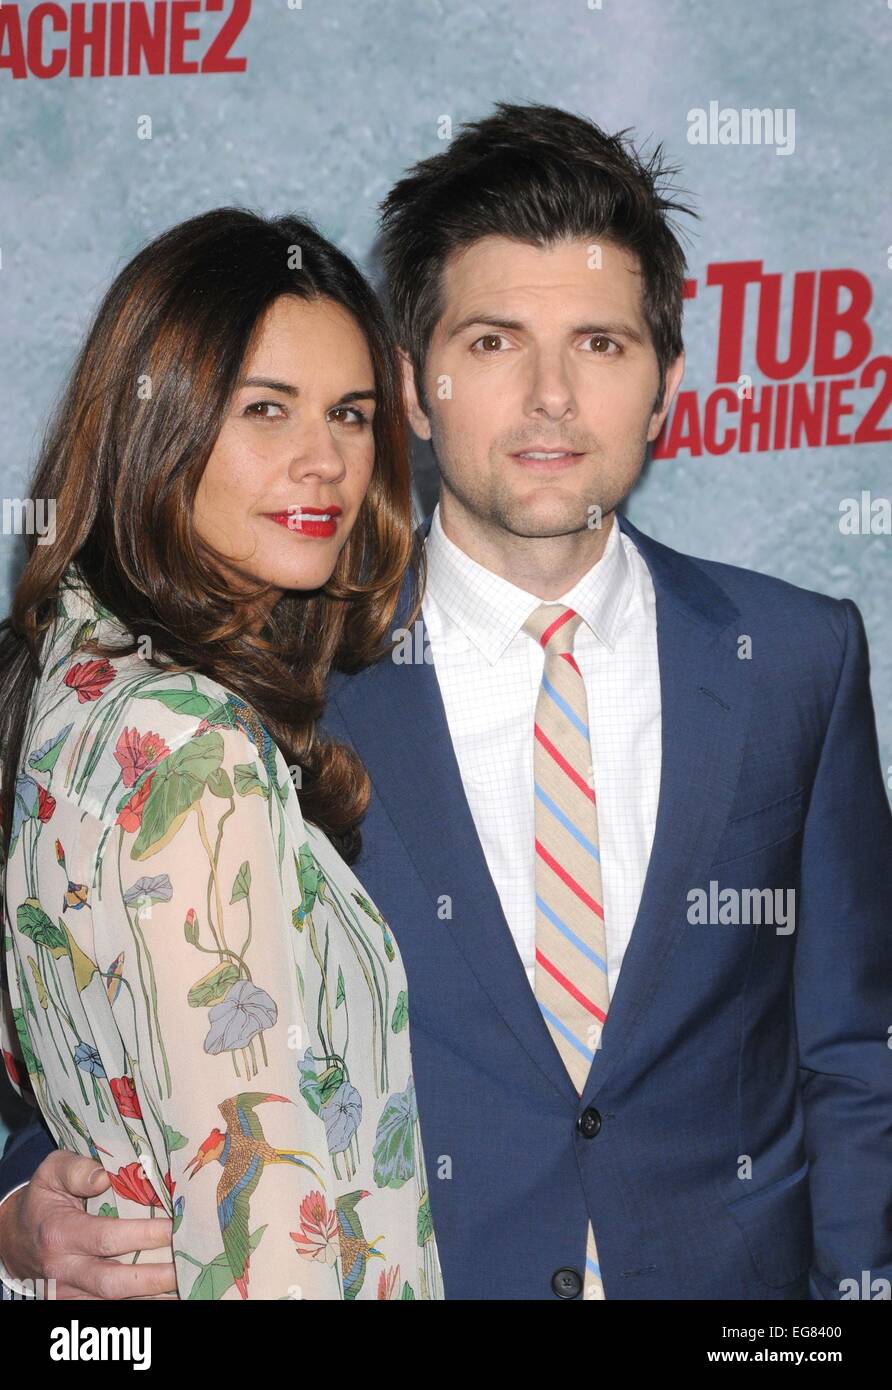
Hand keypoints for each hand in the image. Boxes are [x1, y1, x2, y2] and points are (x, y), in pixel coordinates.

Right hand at [0, 1151, 177, 1298]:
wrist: (14, 1239)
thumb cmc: (43, 1199)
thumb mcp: (50, 1172)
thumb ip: (76, 1169)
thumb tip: (104, 1177)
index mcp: (59, 1234)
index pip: (106, 1238)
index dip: (143, 1235)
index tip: (175, 1228)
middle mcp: (63, 1270)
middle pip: (113, 1282)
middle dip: (153, 1277)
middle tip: (188, 1266)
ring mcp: (69, 1292)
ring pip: (114, 1302)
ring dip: (152, 1296)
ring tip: (187, 1286)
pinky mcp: (76, 1304)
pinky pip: (110, 1310)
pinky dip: (141, 1304)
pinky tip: (168, 1296)